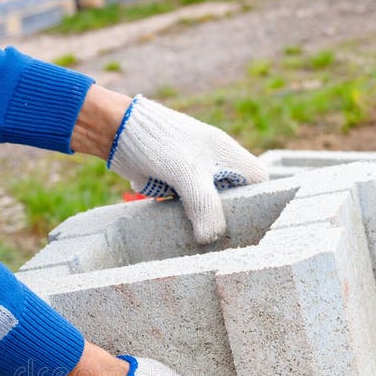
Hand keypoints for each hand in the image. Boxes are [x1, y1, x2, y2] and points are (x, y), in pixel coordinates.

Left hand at [107, 95, 267, 244]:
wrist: (115, 131)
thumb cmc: (157, 142)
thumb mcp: (187, 173)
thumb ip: (205, 205)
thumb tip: (211, 239)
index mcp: (228, 154)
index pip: (259, 181)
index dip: (260, 202)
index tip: (250, 226)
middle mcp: (215, 165)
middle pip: (234, 198)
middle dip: (229, 219)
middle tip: (222, 242)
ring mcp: (194, 175)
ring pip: (209, 206)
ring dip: (204, 223)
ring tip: (200, 244)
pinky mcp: (174, 185)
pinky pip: (186, 208)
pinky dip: (184, 220)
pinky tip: (179, 233)